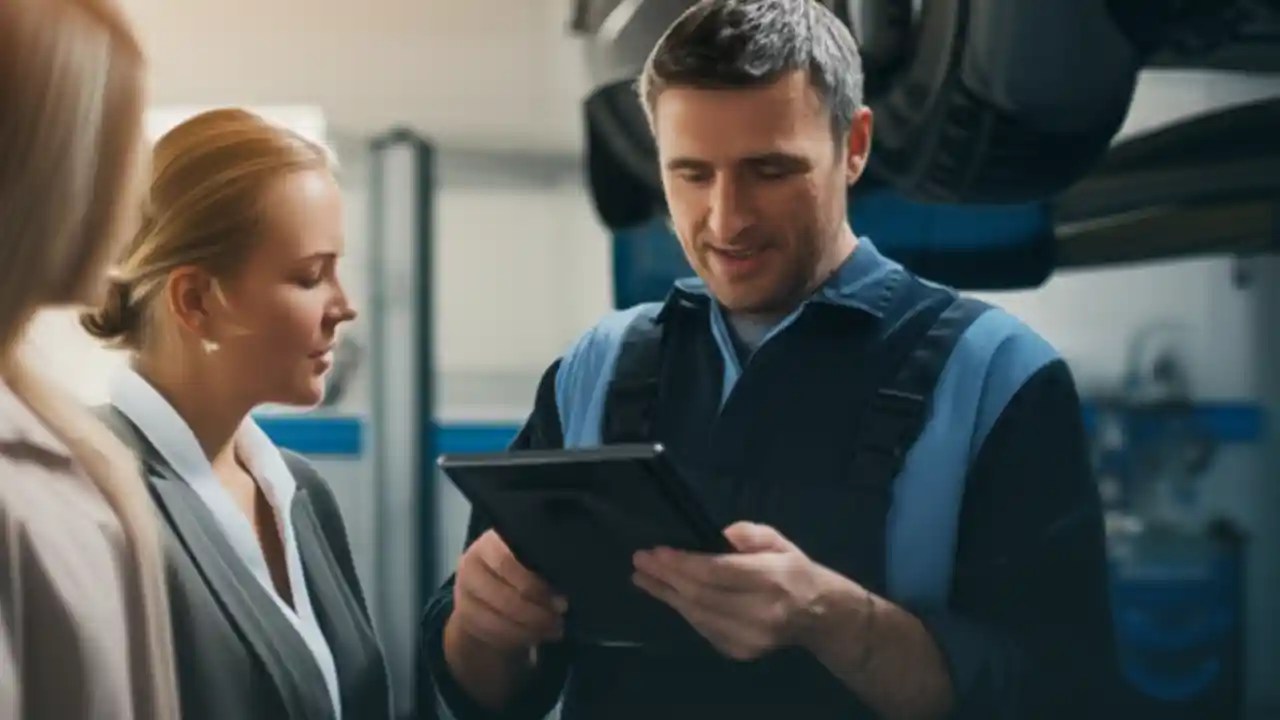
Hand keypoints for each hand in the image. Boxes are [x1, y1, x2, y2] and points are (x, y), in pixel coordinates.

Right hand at [448, 529, 567, 656]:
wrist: (489, 583)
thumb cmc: (522, 564)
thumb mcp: (532, 556)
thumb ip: (545, 564)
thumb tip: (571, 582)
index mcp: (491, 543)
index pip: (509, 563)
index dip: (536, 585)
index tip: (562, 600)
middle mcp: (471, 564)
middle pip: (505, 596)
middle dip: (537, 613)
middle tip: (560, 619)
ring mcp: (463, 591)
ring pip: (496, 620)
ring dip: (529, 630)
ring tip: (554, 630)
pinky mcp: (463, 616)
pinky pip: (490, 634)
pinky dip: (515, 639)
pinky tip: (535, 636)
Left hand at [632, 521, 838, 661]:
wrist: (818, 615)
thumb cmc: (793, 570)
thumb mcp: (778, 541)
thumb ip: (749, 534)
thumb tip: (716, 536)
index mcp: (771, 580)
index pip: (717, 573)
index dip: (683, 563)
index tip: (656, 552)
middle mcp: (760, 612)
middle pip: (701, 596)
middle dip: (666, 578)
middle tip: (640, 562)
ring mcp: (749, 637)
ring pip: (698, 616)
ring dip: (667, 596)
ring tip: (643, 578)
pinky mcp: (740, 652)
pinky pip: (703, 629)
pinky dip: (684, 611)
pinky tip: (668, 595)